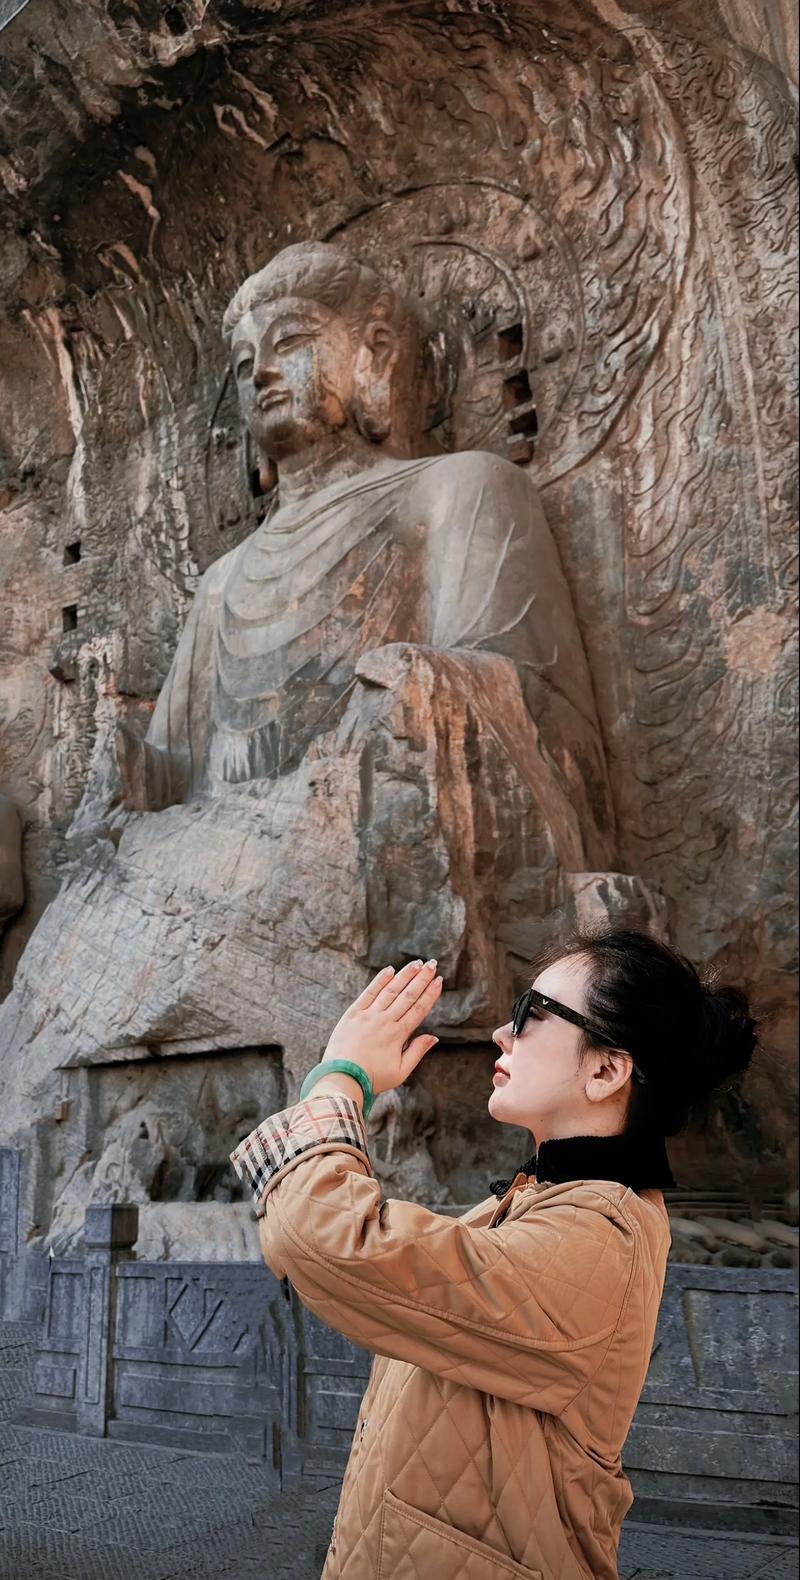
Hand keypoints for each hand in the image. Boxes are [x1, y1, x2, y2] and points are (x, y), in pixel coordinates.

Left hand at [318, 960, 442, 1098]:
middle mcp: (385, 1021)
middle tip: (432, 964)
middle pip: (407, 995)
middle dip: (422, 979)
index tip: (439, 981)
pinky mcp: (353, 1013)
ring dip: (404, 975)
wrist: (342, 1078)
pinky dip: (380, 980)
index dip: (430, 994)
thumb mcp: (400, 1072)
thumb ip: (417, 1052)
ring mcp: (368, 1015)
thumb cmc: (372, 1078)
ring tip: (416, 963)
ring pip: (390, 990)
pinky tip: (390, 970)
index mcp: (398, 1035)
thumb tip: (434, 1037)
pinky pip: (369, 993)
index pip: (419, 1009)